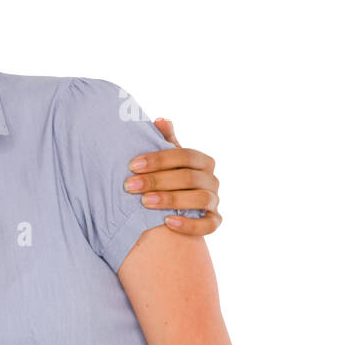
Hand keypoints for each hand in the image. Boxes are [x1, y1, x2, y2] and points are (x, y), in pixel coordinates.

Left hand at [126, 117, 221, 235]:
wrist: (170, 210)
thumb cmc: (166, 179)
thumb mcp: (165, 161)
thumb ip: (164, 141)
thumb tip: (161, 120)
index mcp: (202, 161)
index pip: (185, 155)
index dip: (159, 159)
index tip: (132, 165)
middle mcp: (212, 180)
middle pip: (189, 177)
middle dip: (157, 180)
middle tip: (130, 186)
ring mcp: (214, 201)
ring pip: (200, 199)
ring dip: (171, 199)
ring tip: (145, 201)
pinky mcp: (214, 221)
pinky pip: (208, 225)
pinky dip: (189, 224)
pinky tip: (167, 222)